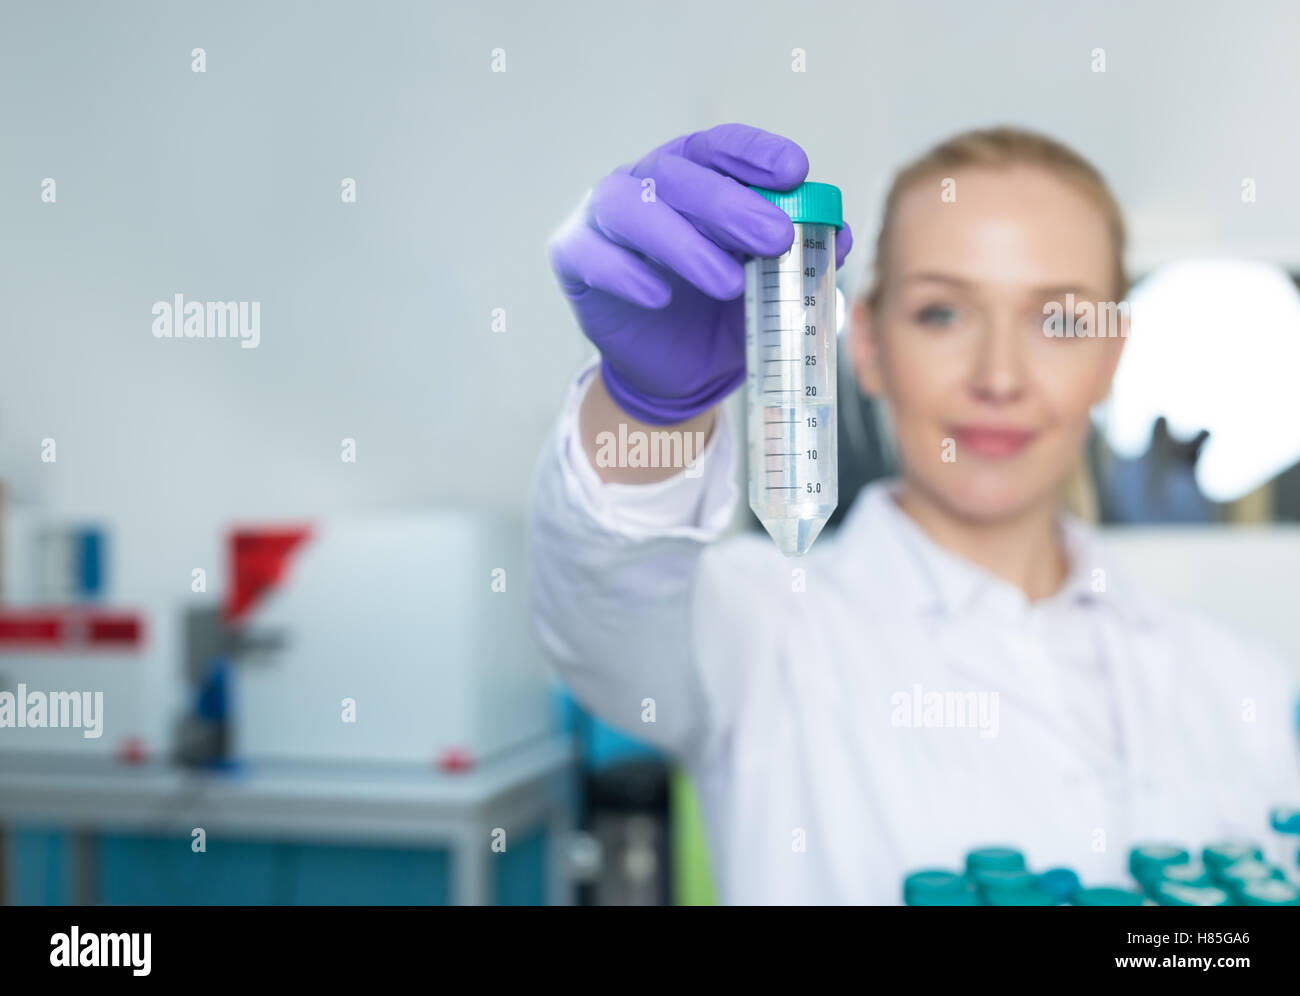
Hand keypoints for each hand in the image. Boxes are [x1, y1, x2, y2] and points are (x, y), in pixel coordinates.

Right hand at [549, 123, 852, 424]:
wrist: (674, 373)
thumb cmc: (717, 314)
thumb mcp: (766, 287)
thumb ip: (798, 259)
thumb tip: (841, 238)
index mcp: (693, 177)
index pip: (720, 147)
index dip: (755, 153)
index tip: (796, 170)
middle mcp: (644, 184)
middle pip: (680, 174)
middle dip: (730, 204)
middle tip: (775, 237)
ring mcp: (604, 218)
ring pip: (632, 207)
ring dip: (684, 242)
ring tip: (728, 282)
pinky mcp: (574, 257)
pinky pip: (594, 255)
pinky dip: (627, 274)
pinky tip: (660, 297)